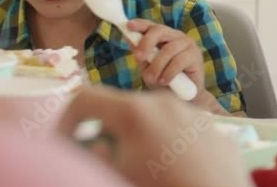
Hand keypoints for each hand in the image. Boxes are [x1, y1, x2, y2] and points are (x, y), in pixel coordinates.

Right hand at [57, 87, 249, 186]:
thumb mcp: (114, 177)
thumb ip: (96, 157)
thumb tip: (97, 145)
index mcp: (135, 111)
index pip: (85, 98)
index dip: (64, 120)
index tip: (61, 144)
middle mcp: (166, 104)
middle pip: (122, 109)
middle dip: (104, 132)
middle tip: (98, 160)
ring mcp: (195, 116)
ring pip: (155, 121)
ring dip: (139, 140)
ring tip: (139, 169)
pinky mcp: (215, 133)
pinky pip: (182, 133)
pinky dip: (168, 147)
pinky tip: (172, 173)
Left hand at [127, 19, 205, 91]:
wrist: (182, 98)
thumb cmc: (163, 80)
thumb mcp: (148, 67)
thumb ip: (141, 54)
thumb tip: (129, 40)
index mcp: (163, 37)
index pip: (151, 26)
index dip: (140, 24)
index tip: (129, 26)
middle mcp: (176, 37)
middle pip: (160, 31)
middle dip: (146, 43)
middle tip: (138, 57)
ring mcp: (187, 45)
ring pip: (168, 49)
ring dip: (157, 66)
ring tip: (151, 79)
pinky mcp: (196, 56)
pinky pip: (179, 61)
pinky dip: (168, 72)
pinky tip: (164, 81)